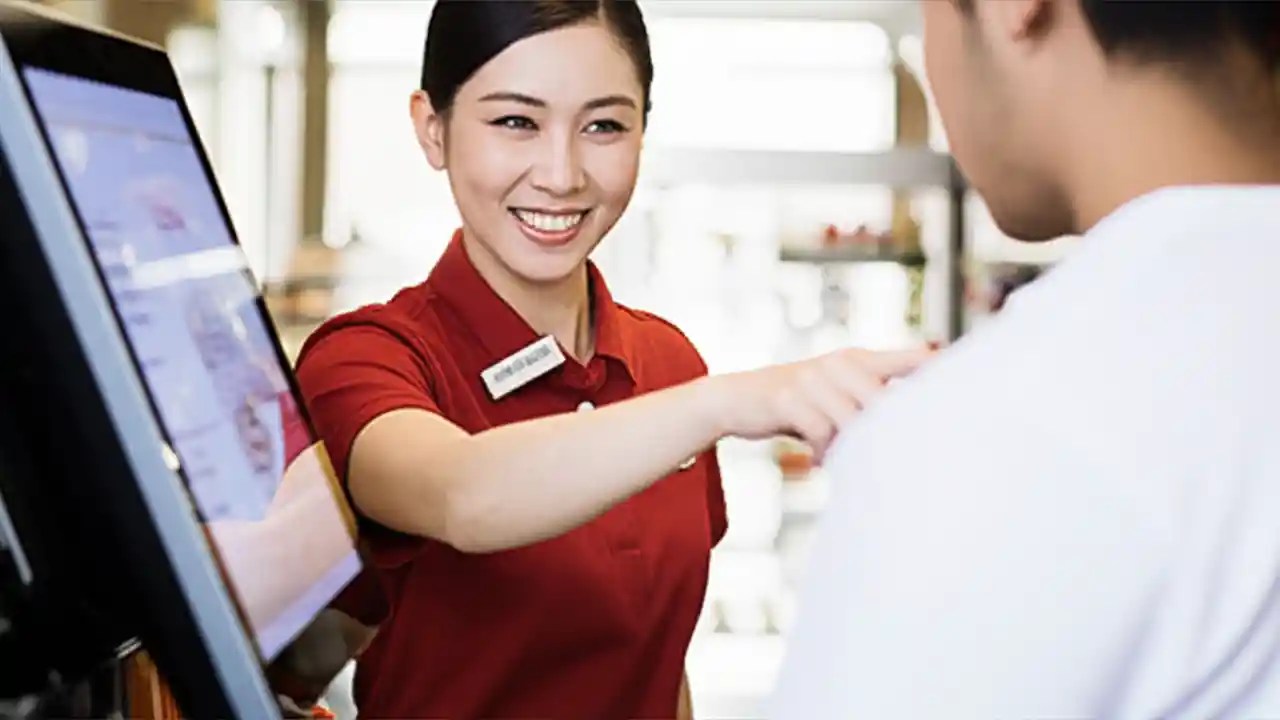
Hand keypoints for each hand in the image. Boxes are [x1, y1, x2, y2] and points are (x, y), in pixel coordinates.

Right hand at [708, 347, 933, 460]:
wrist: (737, 399)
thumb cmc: (796, 404)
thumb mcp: (833, 394)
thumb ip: (866, 403)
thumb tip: (911, 433)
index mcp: (859, 360)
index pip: (914, 359)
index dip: (942, 373)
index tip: (974, 393)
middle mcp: (840, 362)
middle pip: (885, 401)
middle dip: (891, 435)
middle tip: (897, 463)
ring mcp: (814, 377)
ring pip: (853, 419)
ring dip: (851, 448)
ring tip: (843, 462)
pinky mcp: (789, 396)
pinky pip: (821, 430)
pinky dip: (824, 452)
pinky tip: (820, 462)